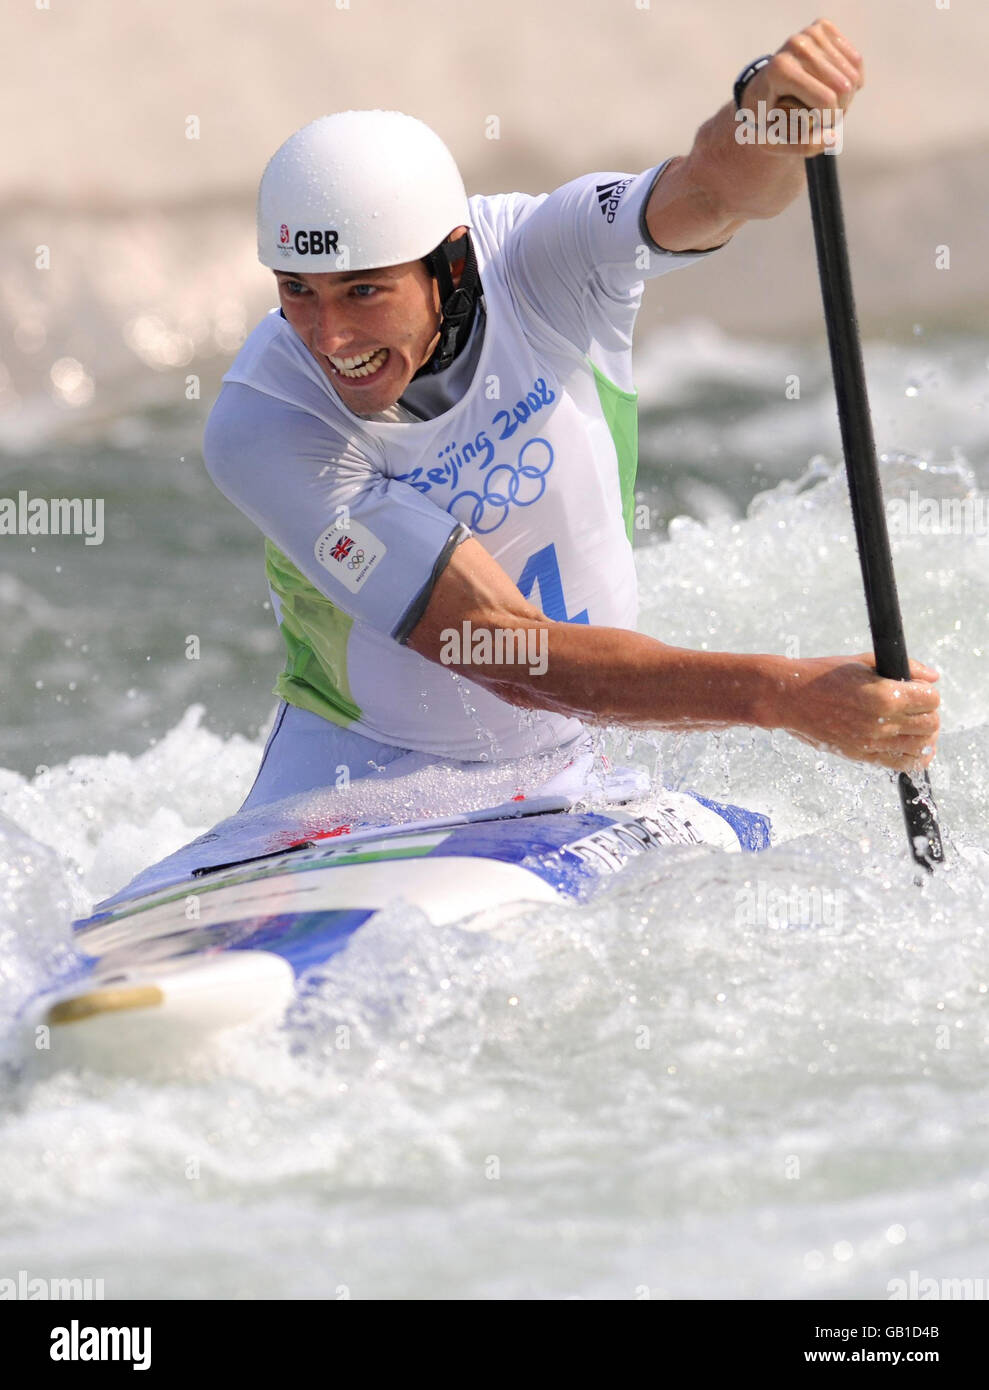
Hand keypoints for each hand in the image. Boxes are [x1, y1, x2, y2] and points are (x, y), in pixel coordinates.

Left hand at [741, 18, 864, 155]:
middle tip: (824, 119)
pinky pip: (855, 60)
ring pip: (853, 74)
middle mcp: (795, 46)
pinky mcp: (822, 28)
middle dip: (839, 110)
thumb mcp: (775, 143)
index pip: (826, 100)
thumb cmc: (765, 120)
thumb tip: (833, 137)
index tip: (819, 129)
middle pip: (843, 86)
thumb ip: (803, 147)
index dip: (829, 121)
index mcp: (780, 71)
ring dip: (846, 97)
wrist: (759, 91)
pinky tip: (834, 87)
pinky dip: (851, 80)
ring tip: (827, 105)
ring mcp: (809, 33)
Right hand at [770, 652, 939, 771]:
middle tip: (915, 706)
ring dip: (924, 735)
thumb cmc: (823, 675)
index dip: (927, 692)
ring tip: (913, 725)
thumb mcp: (863, 662)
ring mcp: (872, 742)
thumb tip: (932, 677)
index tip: (917, 688)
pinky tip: (911, 746)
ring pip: (921, 746)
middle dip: (928, 713)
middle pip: (930, 724)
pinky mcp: (862, 755)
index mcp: (884, 695)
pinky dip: (915, 757)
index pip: (931, 699)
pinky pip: (902, 764)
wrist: (789, 698)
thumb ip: (904, 668)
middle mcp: (882, 723)